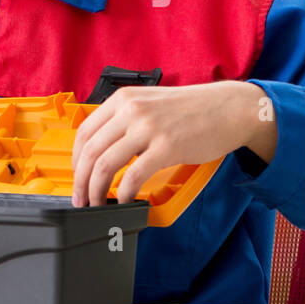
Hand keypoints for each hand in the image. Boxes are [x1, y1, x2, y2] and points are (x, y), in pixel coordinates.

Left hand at [70, 81, 275, 207]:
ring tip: (98, 204)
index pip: (84, 132)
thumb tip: (102, 151)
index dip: (75, 160)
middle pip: (89, 151)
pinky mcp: (166, 147)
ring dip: (96, 191)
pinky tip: (126, 200)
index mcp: (124, 99)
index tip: (77, 177)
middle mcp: (132, 111)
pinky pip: (133, 176)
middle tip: (81, 199)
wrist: (229, 108)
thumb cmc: (192, 109)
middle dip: (80, 182)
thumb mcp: (150, 104)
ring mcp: (148, 128)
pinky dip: (124, 193)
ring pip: (104, 165)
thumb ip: (125, 120)